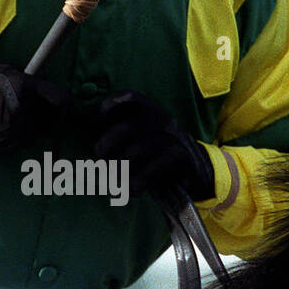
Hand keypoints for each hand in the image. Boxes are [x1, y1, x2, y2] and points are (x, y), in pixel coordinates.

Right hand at [0, 64, 69, 149]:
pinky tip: (4, 128)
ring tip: (18, 119)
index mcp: (26, 89)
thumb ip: (27, 79)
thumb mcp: (4, 71)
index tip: (63, 104)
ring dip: (33, 128)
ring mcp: (15, 131)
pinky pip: (20, 143)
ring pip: (36, 133)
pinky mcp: (6, 146)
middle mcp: (25, 112)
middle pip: (52, 119)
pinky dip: (17, 138)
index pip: (60, 98)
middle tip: (42, 112)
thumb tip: (42, 85)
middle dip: (49, 116)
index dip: (64, 102)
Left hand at [92, 90, 215, 198]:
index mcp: (151, 108)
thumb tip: (92, 136)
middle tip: (100, 158)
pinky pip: (149, 172)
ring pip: (133, 154)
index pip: (130, 97)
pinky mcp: (179, 157)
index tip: (98, 121)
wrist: (196, 169)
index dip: (109, 107)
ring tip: (113, 179)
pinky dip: (135, 184)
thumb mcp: (142, 134)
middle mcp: (162, 119)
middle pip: (125, 129)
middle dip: (105, 146)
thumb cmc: (157, 152)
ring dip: (118, 170)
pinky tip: (131, 191)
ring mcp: (171, 138)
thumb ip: (120, 130)